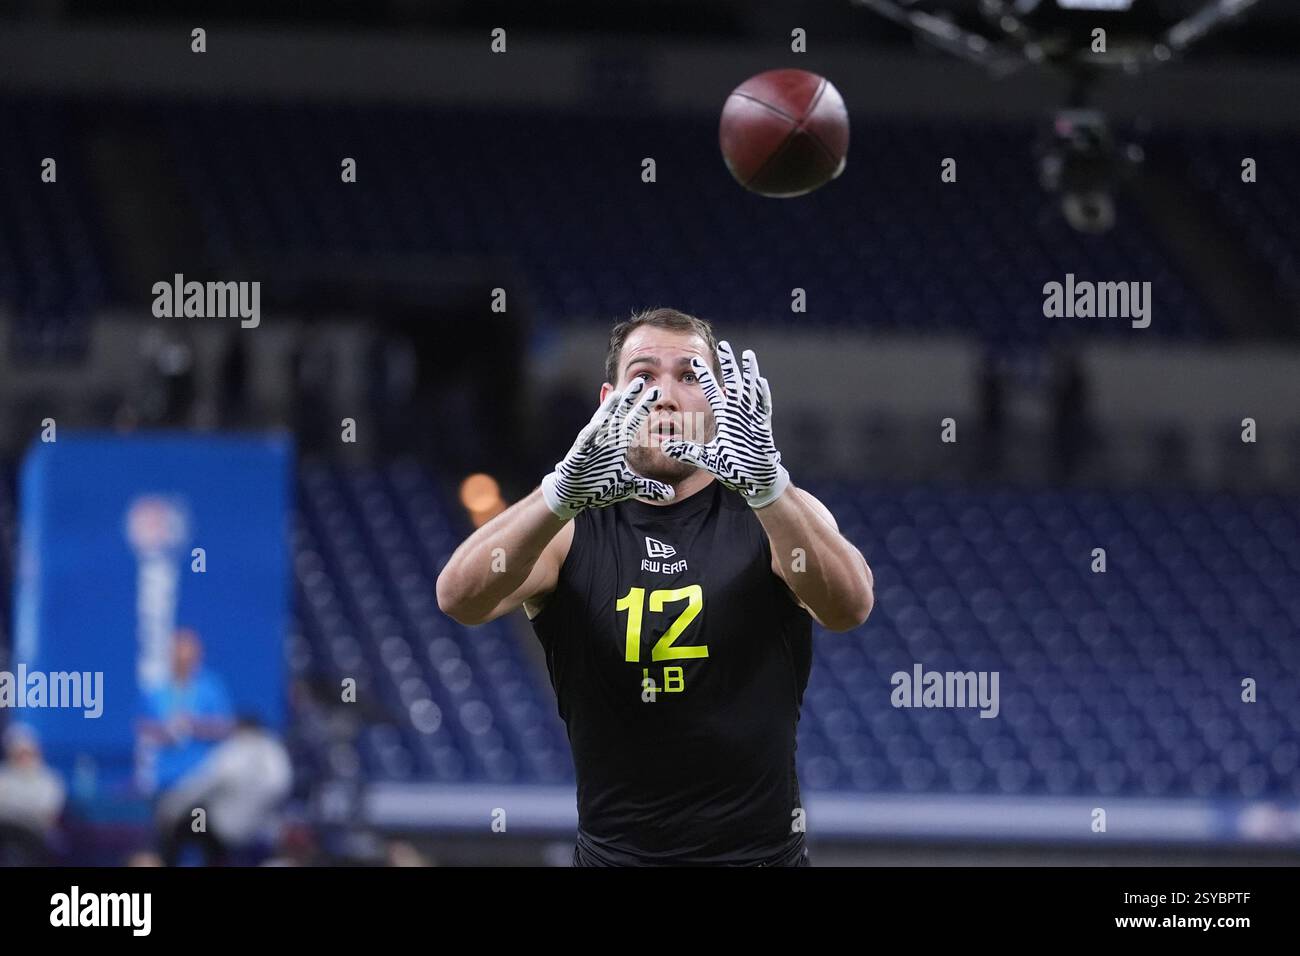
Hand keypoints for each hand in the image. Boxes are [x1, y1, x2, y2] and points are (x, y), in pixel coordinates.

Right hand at [540, 378, 675, 518]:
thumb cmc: (599, 484)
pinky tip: (596, 424)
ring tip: (617, 395)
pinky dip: (590, 433)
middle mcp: (605, 439)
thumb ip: (648, 487)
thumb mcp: (627, 487)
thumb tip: (671, 495)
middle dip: (629, 399)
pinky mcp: (578, 455)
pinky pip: (585, 442)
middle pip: (619, 415)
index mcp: (618, 444)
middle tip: (640, 381)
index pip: (634, 421)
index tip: (656, 392)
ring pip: (600, 422)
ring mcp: (591, 445)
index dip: (644, 407)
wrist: (574, 494)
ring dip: (608, 410)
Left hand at [661, 340, 789, 507]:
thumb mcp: (705, 459)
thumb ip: (686, 451)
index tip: (695, 361)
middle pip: (733, 384)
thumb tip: (664, 446)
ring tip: (747, 354)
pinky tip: (760, 381)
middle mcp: (738, 415)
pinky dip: (761, 395)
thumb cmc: (733, 469)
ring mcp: (752, 420)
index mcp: (725, 419)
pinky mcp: (762, 429)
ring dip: (749, 372)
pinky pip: (763, 408)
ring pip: (750, 390)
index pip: (712, 393)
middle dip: (729, 365)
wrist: (754, 482)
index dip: (705, 377)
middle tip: (724, 344)